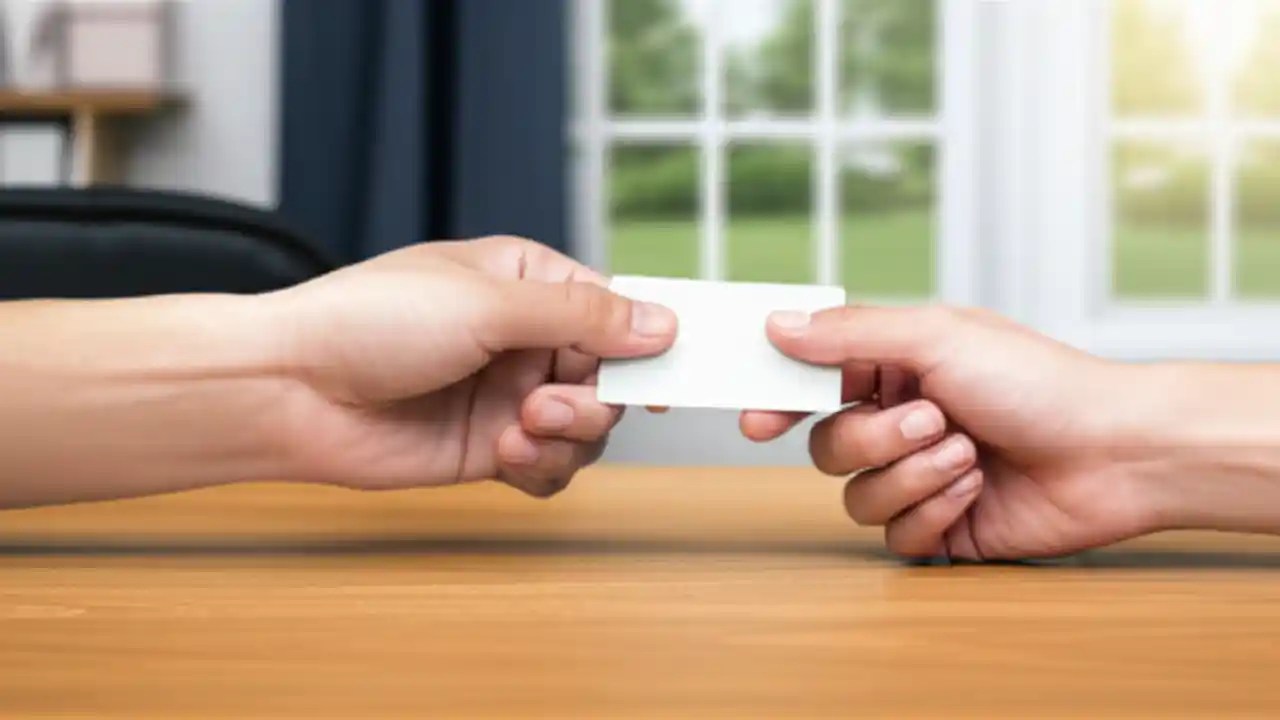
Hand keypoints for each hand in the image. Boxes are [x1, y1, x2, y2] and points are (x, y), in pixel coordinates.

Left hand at [266, 236, 675, 496]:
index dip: (642, 343)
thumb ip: (581, 316)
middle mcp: (523, 339)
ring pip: (587, 428)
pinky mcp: (489, 449)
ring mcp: (507, 395)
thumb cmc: (369, 322)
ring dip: (568, 436)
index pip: (613, 310)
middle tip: (554, 404)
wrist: (291, 392)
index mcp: (526, 281)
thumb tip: (660, 322)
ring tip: (521, 429)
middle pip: (608, 376)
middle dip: (593, 398)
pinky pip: (551, 468)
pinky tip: (507, 457)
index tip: (664, 371)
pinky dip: (543, 469)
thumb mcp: (487, 303)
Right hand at [741, 306, 1165, 560]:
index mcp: (895, 370)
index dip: (779, 402)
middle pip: (828, 447)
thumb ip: (849, 334)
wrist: (1116, 451)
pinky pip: (896, 536)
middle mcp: (902, 424)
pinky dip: (933, 512)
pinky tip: (976, 490)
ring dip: (912, 477)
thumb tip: (778, 325)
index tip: (758, 418)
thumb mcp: (938, 337)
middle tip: (930, 420)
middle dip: (876, 440)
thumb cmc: (1040, 382)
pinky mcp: (943, 527)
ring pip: (857, 497)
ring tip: (968, 455)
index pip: (813, 385)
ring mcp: (920, 478)